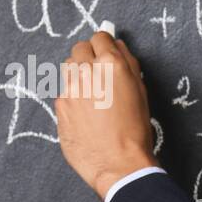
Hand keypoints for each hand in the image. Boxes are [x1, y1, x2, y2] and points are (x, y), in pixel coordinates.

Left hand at [55, 31, 158, 200]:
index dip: (105, 45)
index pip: (99, 37)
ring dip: (79, 75)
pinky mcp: (59, 107)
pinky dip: (74, 98)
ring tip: (94, 95)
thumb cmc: (135, 131)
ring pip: (68, 69)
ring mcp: (69, 90)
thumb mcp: (142, 93)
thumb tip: (117, 46)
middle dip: (89, 57)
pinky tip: (87, 115)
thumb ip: (129, 64)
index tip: (107, 53)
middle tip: (101, 75)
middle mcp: (86, 73)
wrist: (118, 164)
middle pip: (79, 49)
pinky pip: (65, 93)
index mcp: (110, 65)